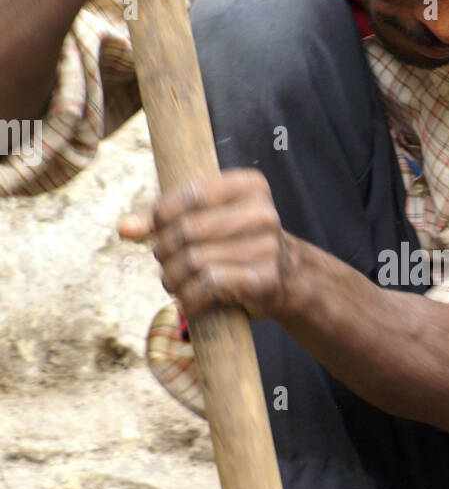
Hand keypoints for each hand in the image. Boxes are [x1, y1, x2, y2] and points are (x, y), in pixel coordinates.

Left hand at [118, 169, 295, 322]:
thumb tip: (125, 229)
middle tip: (163, 262)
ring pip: (196, 260)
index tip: (153, 231)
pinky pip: (210, 285)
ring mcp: (269, 247)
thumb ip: (163, 219)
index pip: (192, 192)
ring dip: (173, 278)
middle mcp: (264, 213)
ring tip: (173, 283)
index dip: (162, 214)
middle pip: (189, 230)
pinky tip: (188, 302)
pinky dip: (190, 298)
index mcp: (250, 185)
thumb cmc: (232, 243)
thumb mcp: (203, 219)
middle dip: (164, 251)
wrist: (284, 278)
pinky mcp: (266, 279)